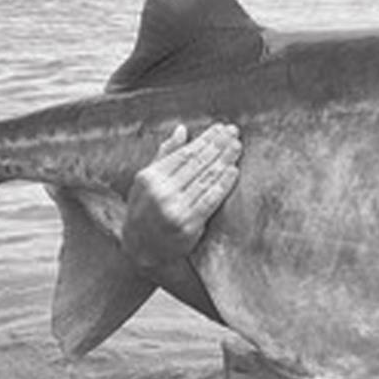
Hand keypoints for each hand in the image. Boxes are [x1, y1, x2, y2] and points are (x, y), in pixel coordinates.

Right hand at [121, 123, 241, 269]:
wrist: (141, 250)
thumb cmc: (144, 211)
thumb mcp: (145, 182)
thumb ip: (164, 155)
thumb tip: (182, 129)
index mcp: (150, 178)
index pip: (184, 154)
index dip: (204, 139)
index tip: (220, 128)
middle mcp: (161, 192)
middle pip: (197, 163)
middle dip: (218, 145)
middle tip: (234, 132)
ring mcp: (175, 209)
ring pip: (205, 179)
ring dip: (224, 160)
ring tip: (237, 146)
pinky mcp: (188, 225)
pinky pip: (210, 200)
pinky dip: (223, 184)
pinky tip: (233, 171)